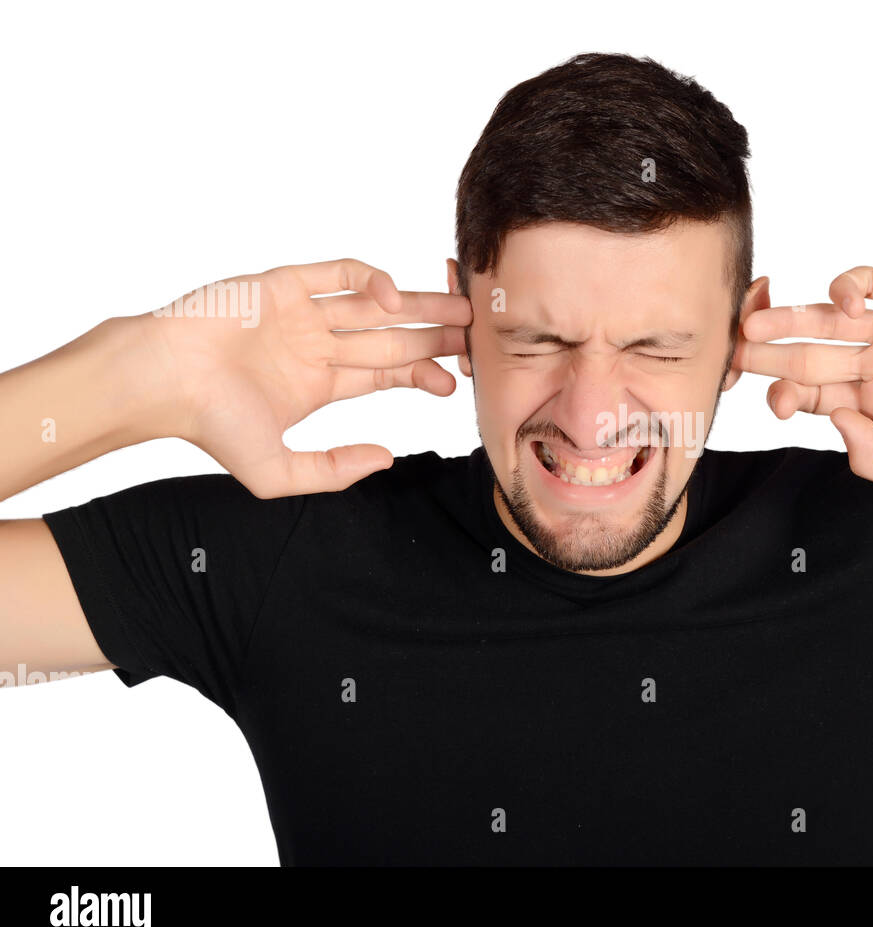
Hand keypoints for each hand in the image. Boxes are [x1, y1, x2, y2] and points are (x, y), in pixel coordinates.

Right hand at [140, 258, 470, 497]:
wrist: (160, 381)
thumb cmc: (208, 425)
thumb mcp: (278, 471)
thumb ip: (334, 470)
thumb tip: (388, 459)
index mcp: (318, 383)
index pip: (385, 374)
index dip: (422, 374)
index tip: (452, 384)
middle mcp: (315, 346)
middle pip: (390, 337)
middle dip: (433, 336)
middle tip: (476, 335)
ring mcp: (302, 313)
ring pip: (374, 305)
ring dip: (418, 305)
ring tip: (461, 308)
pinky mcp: (284, 283)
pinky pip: (338, 274)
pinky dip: (370, 279)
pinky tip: (394, 296)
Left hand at [735, 266, 872, 497]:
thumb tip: (834, 422)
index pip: (814, 394)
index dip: (786, 395)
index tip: (778, 402)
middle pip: (808, 354)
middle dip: (769, 354)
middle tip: (733, 351)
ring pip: (826, 318)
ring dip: (788, 318)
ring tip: (753, 324)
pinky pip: (868, 281)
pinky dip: (845, 287)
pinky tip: (840, 305)